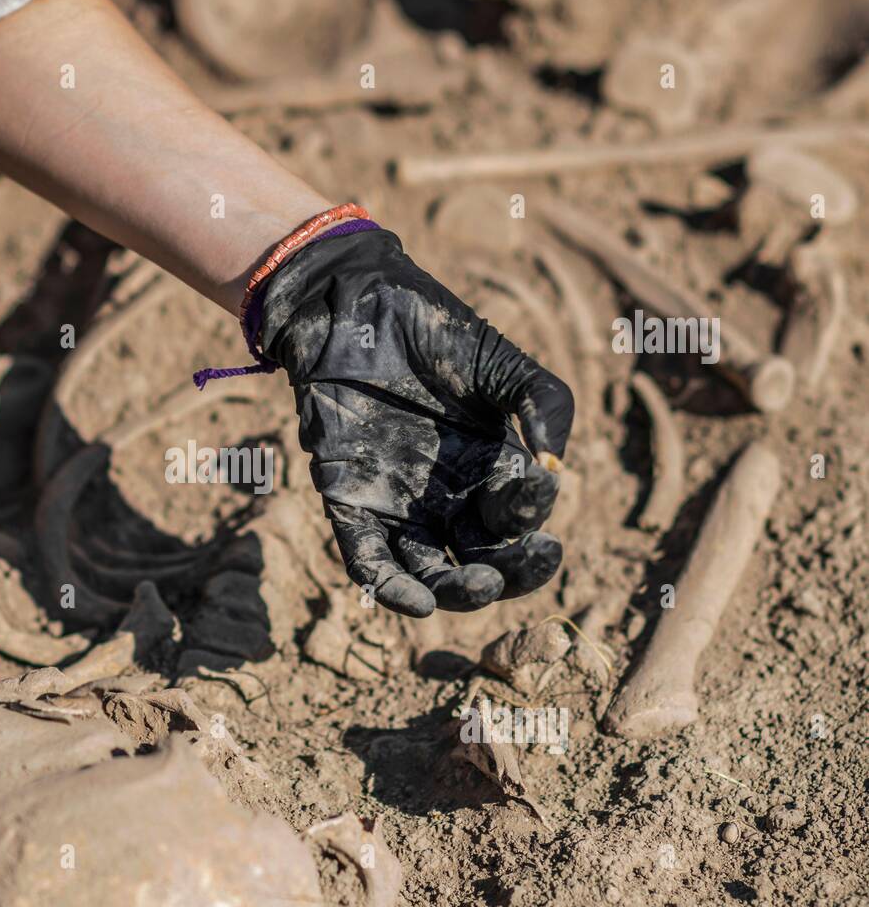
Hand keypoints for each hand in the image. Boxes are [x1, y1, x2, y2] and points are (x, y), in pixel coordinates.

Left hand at [259, 227, 573, 616]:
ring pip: (430, 574)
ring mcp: (399, 507)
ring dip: (457, 591)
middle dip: (510, 573)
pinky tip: (414, 601)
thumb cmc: (434, 332)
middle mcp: (449, 501)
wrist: (356, 305)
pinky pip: (368, 561)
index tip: (539, 487)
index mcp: (491, 473)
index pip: (520, 520)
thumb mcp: (501, 365)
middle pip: (484, 563)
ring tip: (480, 586)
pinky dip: (388, 587)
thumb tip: (555, 465)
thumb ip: (541, 403)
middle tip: (529, 560)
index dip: (534, 515)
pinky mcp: (350, 503)